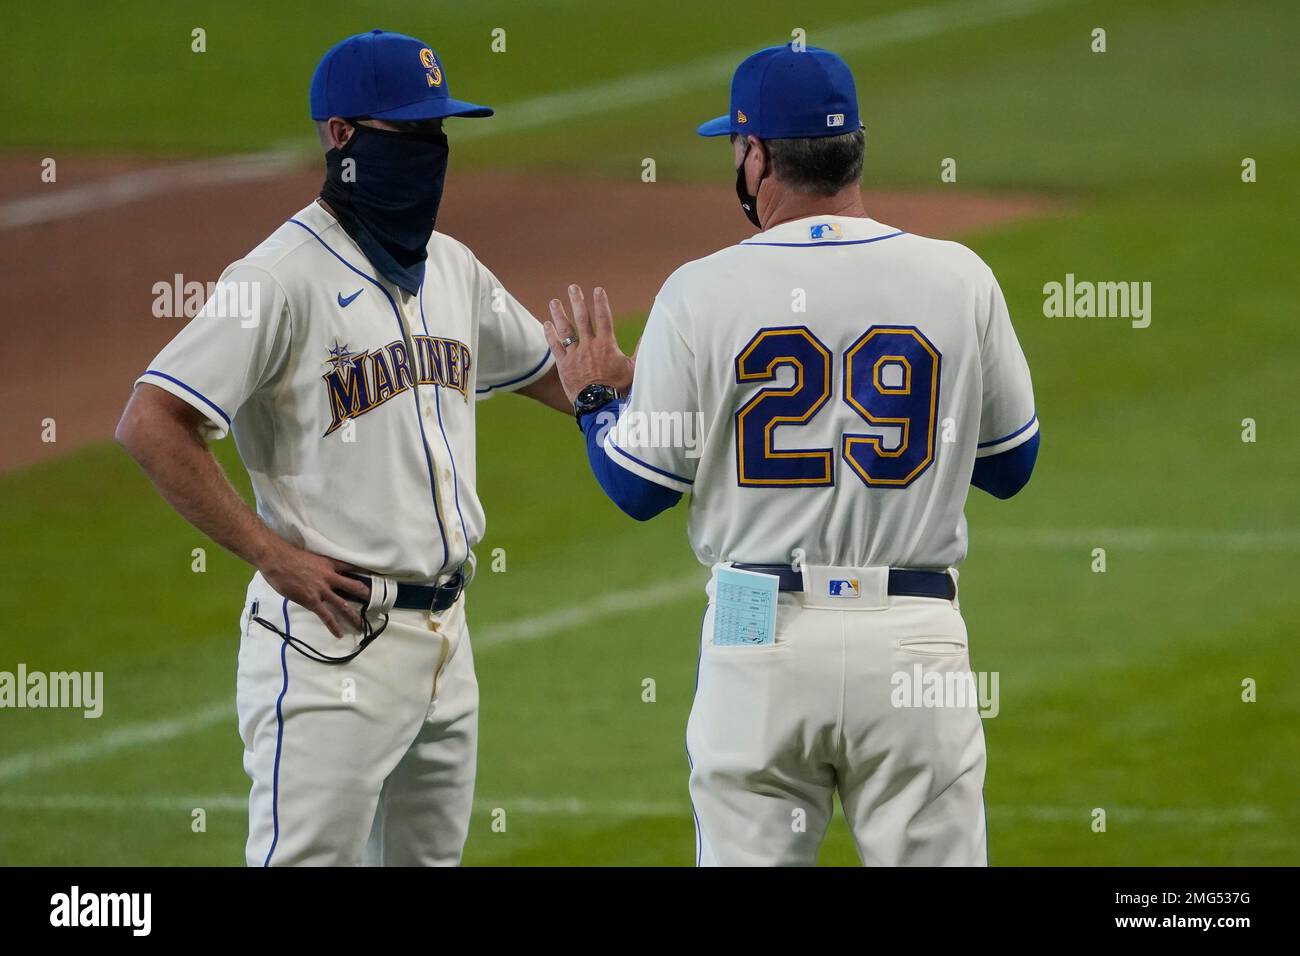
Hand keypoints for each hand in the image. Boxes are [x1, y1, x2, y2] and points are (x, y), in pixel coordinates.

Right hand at [256, 538, 370, 638]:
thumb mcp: (312, 559)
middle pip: (354, 586)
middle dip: (365, 596)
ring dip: (353, 616)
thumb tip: (322, 577)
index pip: (352, 568)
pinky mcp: (312, 600)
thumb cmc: (290, 557)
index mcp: (330, 564)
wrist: (277, 559)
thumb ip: (320, 568)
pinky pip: (326, 616)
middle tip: (376, 603)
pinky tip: (339, 633)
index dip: (364, 574)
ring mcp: (322, 590)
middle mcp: (330, 577)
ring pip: (343, 604)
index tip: (376, 579)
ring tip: (361, 625)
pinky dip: (333, 626)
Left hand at [543, 285, 633, 404]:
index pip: (604, 318)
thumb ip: (640, 350)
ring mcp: (575, 354)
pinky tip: (546, 324)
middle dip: (577, 301)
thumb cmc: (619, 389)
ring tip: (554, 302)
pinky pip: (555, 346)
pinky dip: (550, 334)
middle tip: (572, 288)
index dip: (601, 303)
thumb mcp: (635, 369)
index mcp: (607, 344)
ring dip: (559, 314)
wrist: (599, 404)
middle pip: (582, 318)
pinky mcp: (564, 365)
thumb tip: (649, 335)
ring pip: (565, 330)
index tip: (597, 290)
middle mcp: (589, 345)